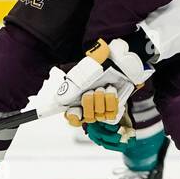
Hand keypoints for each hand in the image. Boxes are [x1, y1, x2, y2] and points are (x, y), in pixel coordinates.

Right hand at [39, 36, 153, 128]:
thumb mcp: (83, 73)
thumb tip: (59, 101)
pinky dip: (111, 100)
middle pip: (86, 117)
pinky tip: (111, 90)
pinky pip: (112, 113)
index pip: (72, 116)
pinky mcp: (115, 108)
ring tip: (104, 87)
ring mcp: (103, 108)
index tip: (75, 111)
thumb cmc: (100, 65)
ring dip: (101, 99)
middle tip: (92, 90)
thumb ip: (70, 88)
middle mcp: (89, 106)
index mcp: (77, 99)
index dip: (72, 117)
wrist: (119, 61)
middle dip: (89, 102)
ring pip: (99, 116)